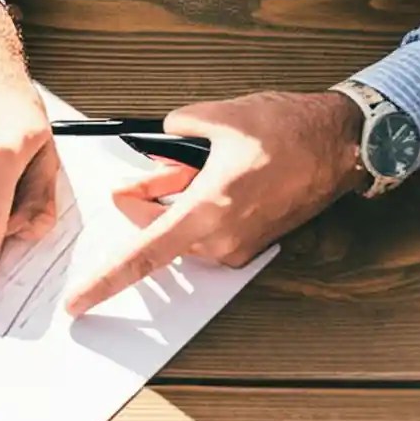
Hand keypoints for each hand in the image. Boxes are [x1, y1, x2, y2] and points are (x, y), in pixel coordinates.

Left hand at [63, 90, 366, 315]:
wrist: (342, 145)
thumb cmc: (287, 130)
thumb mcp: (217, 117)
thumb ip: (174, 130)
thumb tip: (161, 141)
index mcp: (208, 211)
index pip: (143, 254)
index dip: (105, 281)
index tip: (77, 303)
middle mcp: (220, 239)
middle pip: (155, 231)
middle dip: (147, 198)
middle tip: (159, 168)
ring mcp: (236, 247)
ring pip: (177, 231)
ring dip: (173, 202)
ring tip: (190, 168)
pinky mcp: (248, 246)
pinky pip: (201, 232)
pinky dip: (195, 209)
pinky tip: (208, 180)